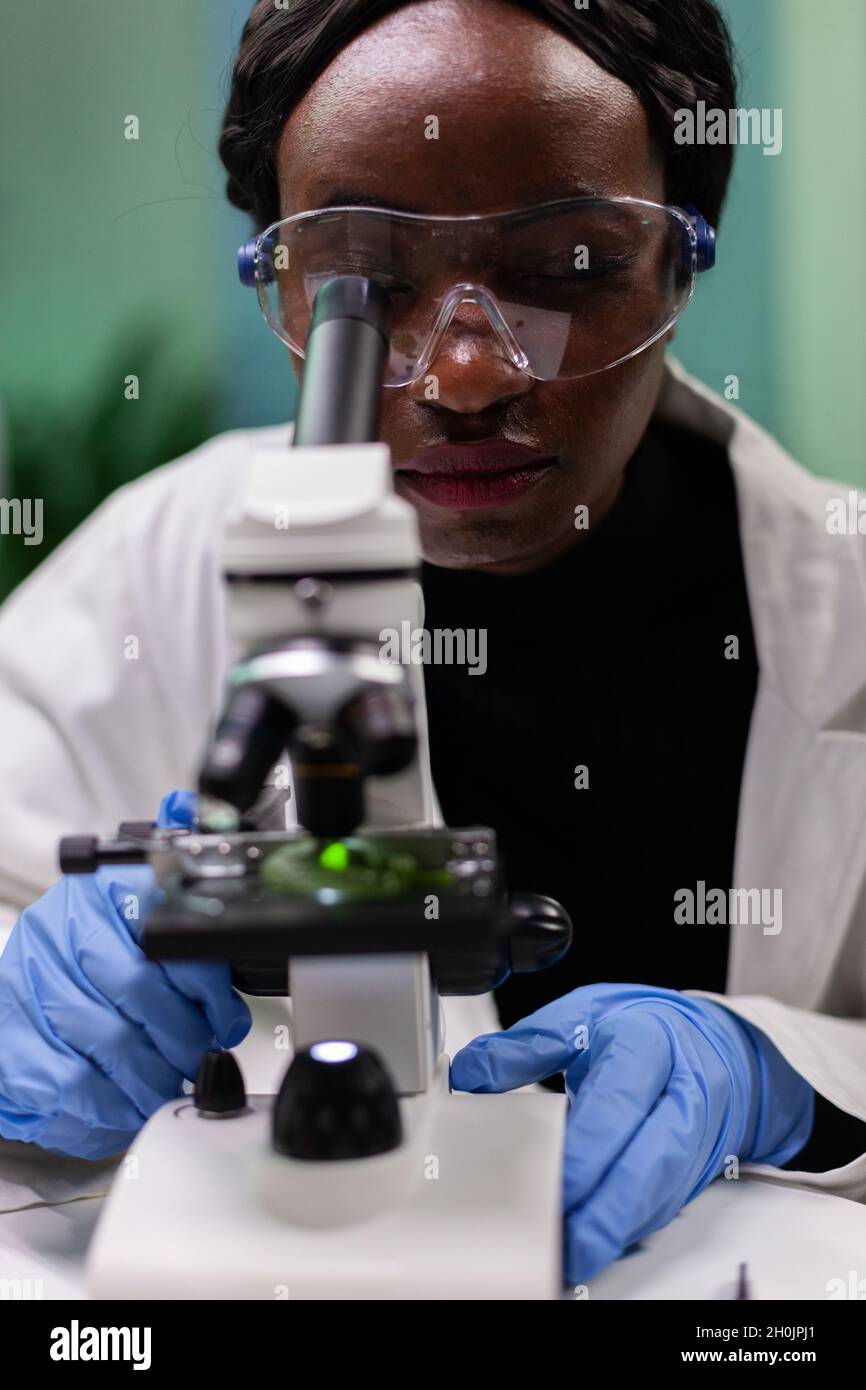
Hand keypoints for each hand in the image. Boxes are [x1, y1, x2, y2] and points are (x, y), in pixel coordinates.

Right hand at [0, 790, 250, 1158]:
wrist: (21, 1001)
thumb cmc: (91, 962)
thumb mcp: (140, 910)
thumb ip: (172, 870)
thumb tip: (192, 810)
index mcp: (96, 890)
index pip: (160, 928)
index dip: (202, 982)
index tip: (224, 1015)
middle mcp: (57, 928)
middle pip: (134, 986)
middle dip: (181, 1034)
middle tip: (200, 1054)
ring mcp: (27, 983)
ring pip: (107, 1038)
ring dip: (151, 1072)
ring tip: (168, 1079)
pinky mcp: (10, 1037)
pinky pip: (71, 1080)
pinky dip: (111, 1102)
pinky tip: (128, 1101)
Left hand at [450, 983, 813, 1282]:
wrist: (718, 1044)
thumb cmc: (645, 1029)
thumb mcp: (584, 1015)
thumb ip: (526, 1046)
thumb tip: (471, 1073)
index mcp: (648, 1043)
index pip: (621, 1099)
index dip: (592, 1147)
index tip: (560, 1183)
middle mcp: (682, 1092)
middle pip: (651, 1159)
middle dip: (609, 1208)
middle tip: (565, 1240)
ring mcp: (696, 1136)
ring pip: (661, 1193)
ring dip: (615, 1230)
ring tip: (569, 1254)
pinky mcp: (695, 1171)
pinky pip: (662, 1208)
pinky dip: (626, 1231)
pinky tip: (593, 1246)